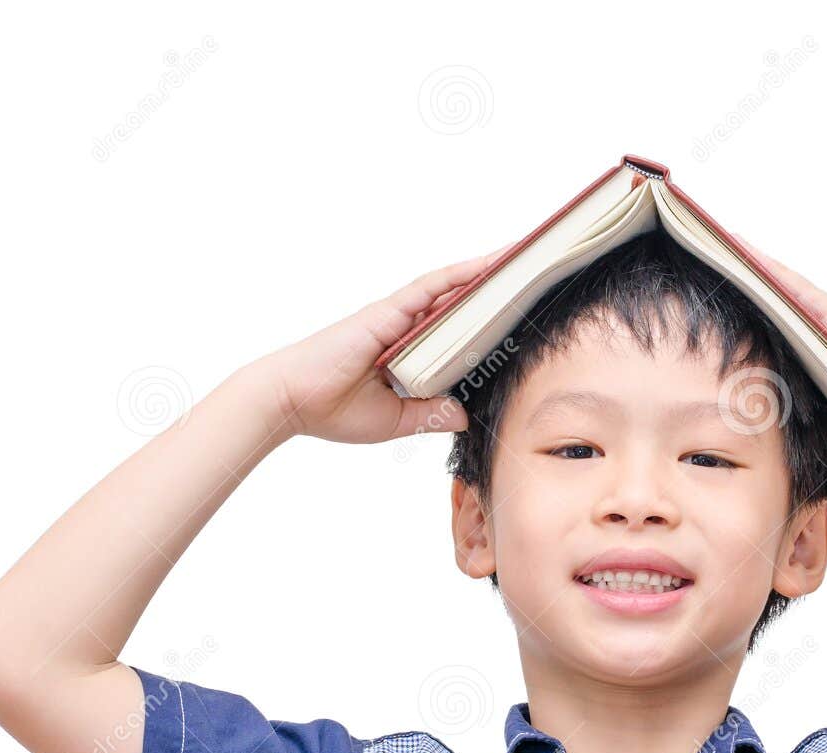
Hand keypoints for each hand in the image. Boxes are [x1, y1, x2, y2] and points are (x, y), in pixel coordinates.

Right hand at [259, 244, 510, 442]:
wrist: (290, 402)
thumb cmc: (331, 410)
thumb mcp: (395, 421)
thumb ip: (430, 415)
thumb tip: (466, 417)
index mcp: (408, 354)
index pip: (456, 334)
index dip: (488, 322)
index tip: (521, 317)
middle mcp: (406, 329)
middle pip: (460, 303)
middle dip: (496, 288)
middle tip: (535, 274)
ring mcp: (398, 317)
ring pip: (452, 288)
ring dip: (487, 272)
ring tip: (524, 256)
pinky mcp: (388, 311)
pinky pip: (430, 287)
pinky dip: (460, 274)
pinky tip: (489, 264)